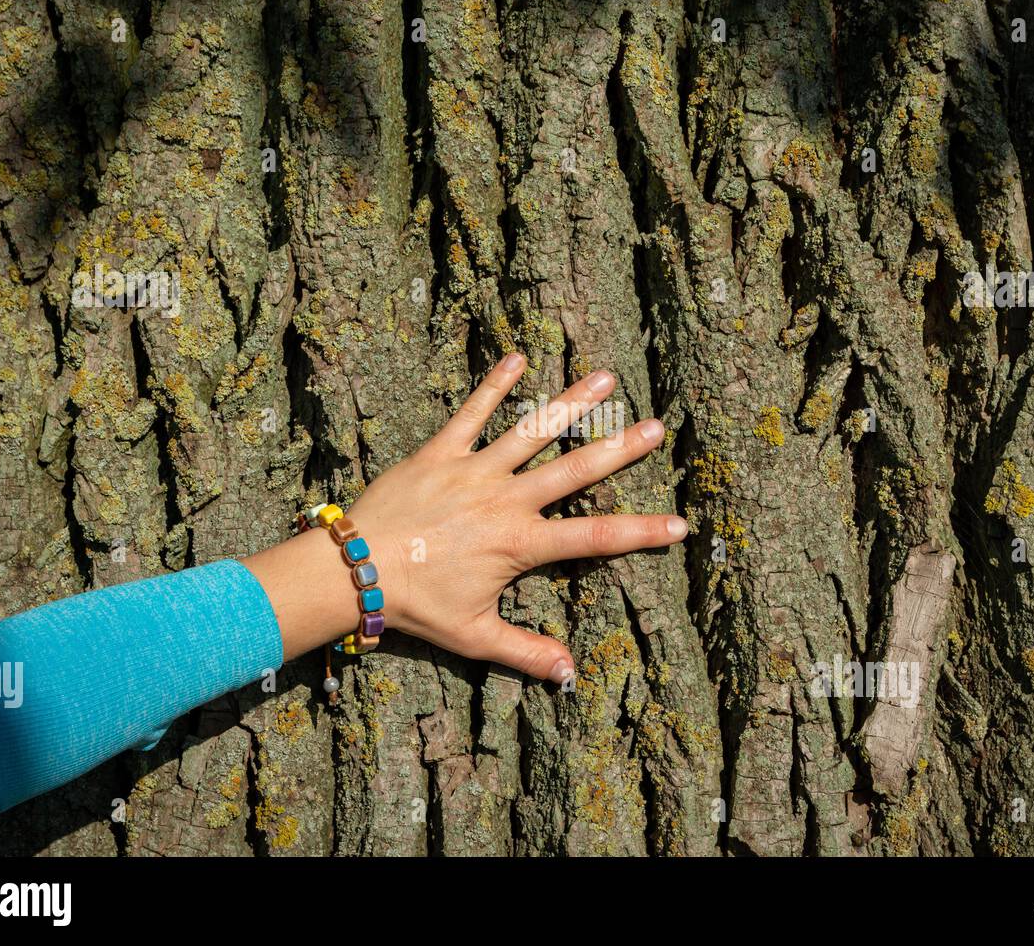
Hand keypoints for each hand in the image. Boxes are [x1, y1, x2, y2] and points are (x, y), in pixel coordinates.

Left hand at [339, 353, 685, 681]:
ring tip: (606, 378)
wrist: (353, 572)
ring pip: (531, 431)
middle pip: (575, 471)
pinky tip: (518, 359)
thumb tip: (570, 675)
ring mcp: (474, 471)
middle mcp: (505, 500)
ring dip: (571, 403)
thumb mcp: (474, 635)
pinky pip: (471, 413)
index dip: (641, 532)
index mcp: (520, 544)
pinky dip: (493, 387)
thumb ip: (526, 652)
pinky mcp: (440, 452)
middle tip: (656, 428)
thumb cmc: (415, 606)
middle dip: (620, 450)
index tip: (679, 525)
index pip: (595, 538)